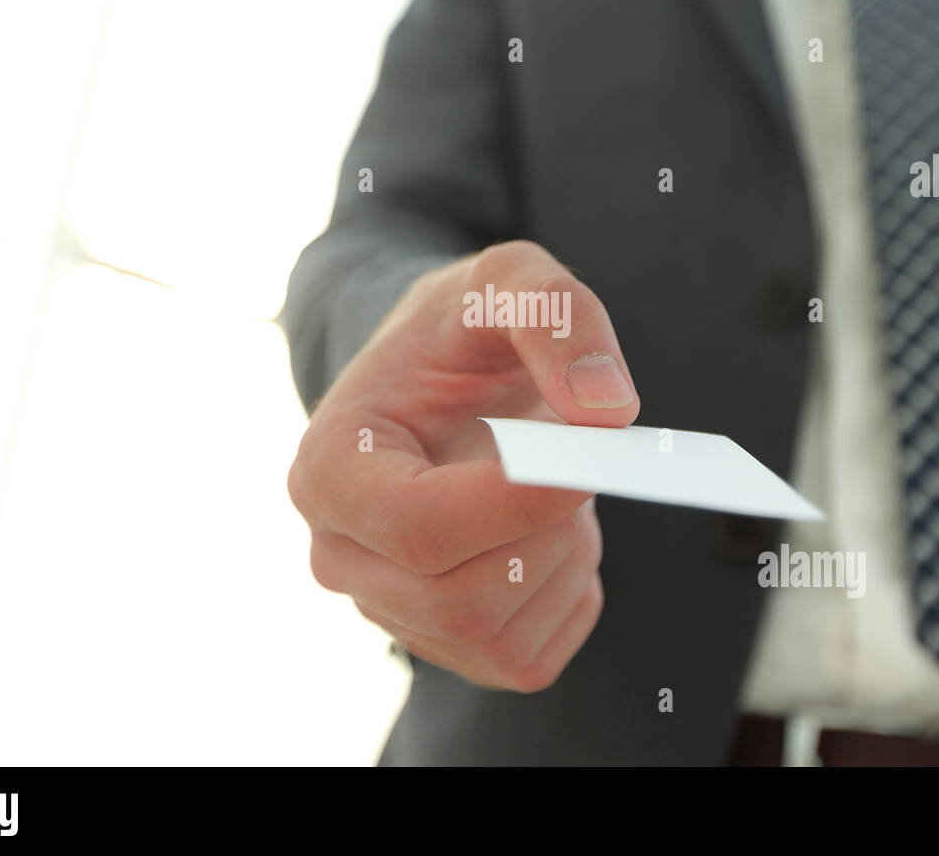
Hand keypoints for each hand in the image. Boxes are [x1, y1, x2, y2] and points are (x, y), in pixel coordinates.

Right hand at [287, 240, 640, 690]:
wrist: (438, 378)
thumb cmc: (460, 331)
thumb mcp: (507, 280)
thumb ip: (556, 318)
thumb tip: (608, 411)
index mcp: (329, 468)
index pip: (420, 526)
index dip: (520, 503)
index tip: (591, 456)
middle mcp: (340, 554)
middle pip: (461, 599)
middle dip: (547, 534)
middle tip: (577, 461)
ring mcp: (387, 608)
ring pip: (498, 635)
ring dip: (562, 559)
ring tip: (558, 485)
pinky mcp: (441, 643)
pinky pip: (525, 658)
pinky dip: (566, 596)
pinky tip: (550, 532)